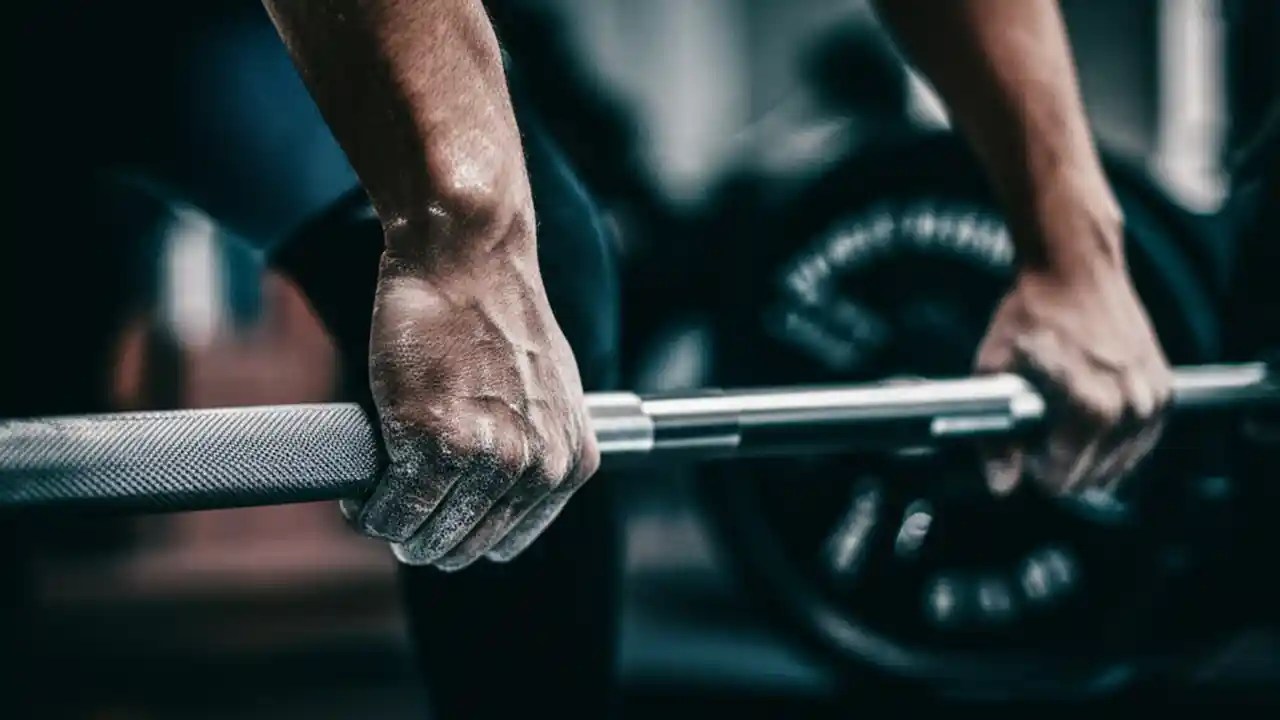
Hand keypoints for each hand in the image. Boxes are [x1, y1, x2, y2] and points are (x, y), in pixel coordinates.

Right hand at [344, 233, 599, 570]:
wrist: (468, 259)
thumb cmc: (498, 314)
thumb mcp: (548, 391)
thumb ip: (536, 445)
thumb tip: (499, 490)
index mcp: (571, 463)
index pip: (505, 543)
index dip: (460, 530)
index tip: (433, 511)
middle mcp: (539, 469)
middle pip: (463, 548)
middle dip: (422, 535)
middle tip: (394, 504)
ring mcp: (489, 459)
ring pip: (422, 538)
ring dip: (390, 526)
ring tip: (373, 500)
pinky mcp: (433, 441)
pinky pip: (389, 511)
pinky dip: (365, 510)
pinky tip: (357, 492)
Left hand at [975, 255, 1172, 496]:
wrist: (1073, 269)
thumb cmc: (1029, 315)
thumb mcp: (994, 372)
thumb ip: (996, 437)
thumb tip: (1002, 485)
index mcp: (1092, 410)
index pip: (1065, 478)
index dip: (1035, 468)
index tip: (1024, 445)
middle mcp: (1131, 408)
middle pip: (1094, 476)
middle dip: (1062, 462)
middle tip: (1040, 430)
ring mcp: (1153, 399)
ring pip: (1120, 463)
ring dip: (1090, 453)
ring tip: (1063, 419)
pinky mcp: (1165, 389)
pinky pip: (1141, 439)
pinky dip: (1116, 439)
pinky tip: (1091, 418)